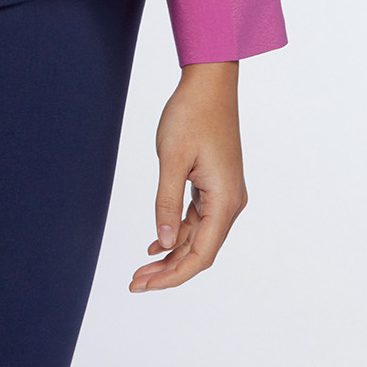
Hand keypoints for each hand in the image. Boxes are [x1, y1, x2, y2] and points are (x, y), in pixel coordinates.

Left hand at [130, 60, 246, 290]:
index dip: (173, 275)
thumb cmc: (192, 114)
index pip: (201, 255)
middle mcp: (231, 203)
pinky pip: (198, 218)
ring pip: (199, 236)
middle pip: (201, 251)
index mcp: (225, 201)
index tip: (145, 284)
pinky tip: (158, 242)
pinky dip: (178, 231)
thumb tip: (164, 241)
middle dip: (169, 270)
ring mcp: (225, 194)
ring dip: (172, 252)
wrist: (210, 83)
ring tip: (142, 267)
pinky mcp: (217, 184)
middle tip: (136, 282)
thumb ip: (166, 203)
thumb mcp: (172, 158)